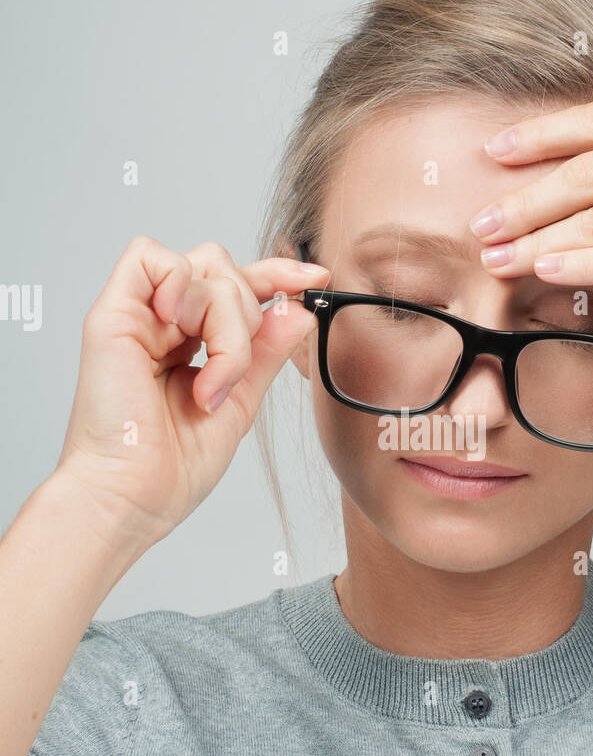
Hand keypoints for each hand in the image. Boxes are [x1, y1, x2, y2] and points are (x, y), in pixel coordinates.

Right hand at [54, 237, 328, 543]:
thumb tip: (297, 309)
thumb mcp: (240, 403)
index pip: (236, 286)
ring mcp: (138, 317)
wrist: (134, 499)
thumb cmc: (172, 469)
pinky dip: (180, 280)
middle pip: (224, 269)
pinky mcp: (112, 315)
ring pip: (204, 269)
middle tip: (236, 373)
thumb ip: (265, 353)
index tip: (317, 280)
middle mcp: (162, 323)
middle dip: (250, 313)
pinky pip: (148, 256)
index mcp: (189, 342)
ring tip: (210, 385)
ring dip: (226, 327)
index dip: (277, 274)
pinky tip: (179, 324)